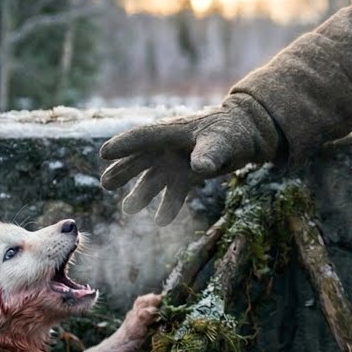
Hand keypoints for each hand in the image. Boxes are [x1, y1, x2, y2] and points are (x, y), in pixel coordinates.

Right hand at [100, 93, 280, 224]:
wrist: (246, 137)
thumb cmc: (231, 131)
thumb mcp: (223, 140)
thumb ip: (210, 153)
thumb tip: (200, 168)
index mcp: (172, 131)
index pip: (144, 137)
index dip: (124, 145)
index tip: (104, 153)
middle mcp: (169, 147)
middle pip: (140, 159)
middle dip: (123, 171)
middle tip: (106, 184)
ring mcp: (176, 162)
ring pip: (153, 179)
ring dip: (142, 194)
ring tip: (128, 208)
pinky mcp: (186, 176)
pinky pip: (174, 193)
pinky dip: (168, 206)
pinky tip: (161, 221)